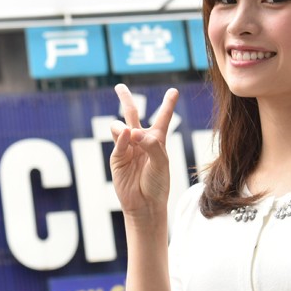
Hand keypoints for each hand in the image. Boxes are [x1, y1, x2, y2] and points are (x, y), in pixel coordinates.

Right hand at [110, 84, 178, 222]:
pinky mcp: (117, 158)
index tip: (174, 90)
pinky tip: (126, 136)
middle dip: (125, 99)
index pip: (163, 118)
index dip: (168, 104)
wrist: (145, 204)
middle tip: (119, 86)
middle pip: (132, 114)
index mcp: (157, 140)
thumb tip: (131, 131)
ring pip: (120, 126)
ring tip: (128, 131)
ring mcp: (127, 148)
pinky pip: (118, 142)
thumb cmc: (158, 184)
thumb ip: (150, 145)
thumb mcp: (161, 163)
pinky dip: (121, 137)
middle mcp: (141, 140)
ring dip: (123, 124)